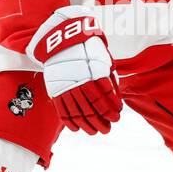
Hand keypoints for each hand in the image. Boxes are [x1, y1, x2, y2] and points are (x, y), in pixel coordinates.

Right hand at [29, 6, 122, 134]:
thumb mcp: (103, 59)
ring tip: (95, 131)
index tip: (117, 116)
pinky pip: (62, 111)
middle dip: (102, 121)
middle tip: (108, 128)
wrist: (62, 39)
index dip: (112, 109)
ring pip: (77, 112)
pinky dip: (70, 122)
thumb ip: (109, 78)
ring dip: (87, 125)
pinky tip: (77, 128)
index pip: (105, 96)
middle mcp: (80, 80)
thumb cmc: (87, 50)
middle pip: (92, 108)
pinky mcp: (55, 90)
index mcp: (93, 71)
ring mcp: (66, 86)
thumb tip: (116, 99)